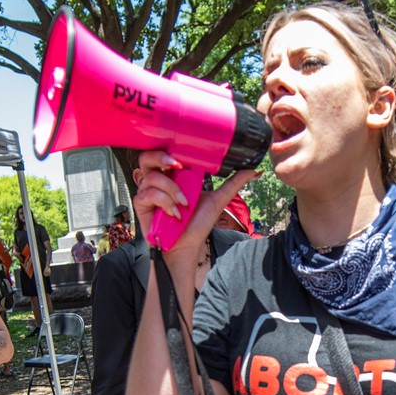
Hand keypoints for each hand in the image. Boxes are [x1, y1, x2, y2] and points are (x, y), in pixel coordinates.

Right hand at [132, 151, 258, 259]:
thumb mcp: (218, 199)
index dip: (171, 147)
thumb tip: (254, 169)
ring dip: (171, 189)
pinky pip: (148, 194)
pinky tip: (174, 213)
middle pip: (147, 156)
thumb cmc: (198, 224)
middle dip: (160, 156)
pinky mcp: (141, 205)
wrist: (187, 247)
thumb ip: (234, 182)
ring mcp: (148, 192)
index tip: (185, 153)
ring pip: (152, 176)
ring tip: (184, 203)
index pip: (166, 152)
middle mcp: (159, 180)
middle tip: (177, 165)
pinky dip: (164, 202)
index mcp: (174, 175)